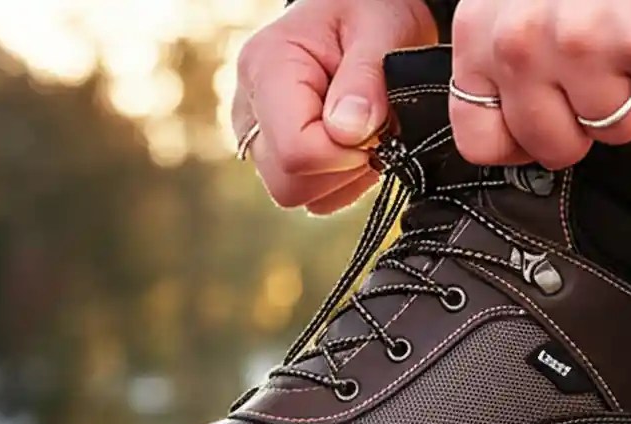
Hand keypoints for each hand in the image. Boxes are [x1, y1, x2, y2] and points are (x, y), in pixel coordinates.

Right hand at [232, 0, 436, 214]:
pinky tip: (351, 142)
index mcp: (267, 68)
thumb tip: (349, 134)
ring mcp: (257, 137)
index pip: (295, 151)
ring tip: (363, 128)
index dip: (345, 154)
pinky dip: (340, 180)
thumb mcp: (381, 30)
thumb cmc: (368, 11)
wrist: (359, 11)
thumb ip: (366, 80)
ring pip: (298, 195)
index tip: (375, 127)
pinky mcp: (273, 156)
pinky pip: (310, 197)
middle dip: (342, 168)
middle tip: (373, 129)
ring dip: (343, 174)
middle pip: (288, 184)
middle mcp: (249, 108)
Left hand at [449, 0, 630, 168]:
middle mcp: (521, 43)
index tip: (549, 120)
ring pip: (618, 126)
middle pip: (555, 146)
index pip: (481, 140)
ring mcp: (584, 43)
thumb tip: (517, 130)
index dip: (523, 140)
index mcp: (481, 31)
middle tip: (605, 64)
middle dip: (588, 118)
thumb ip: (506, 51)